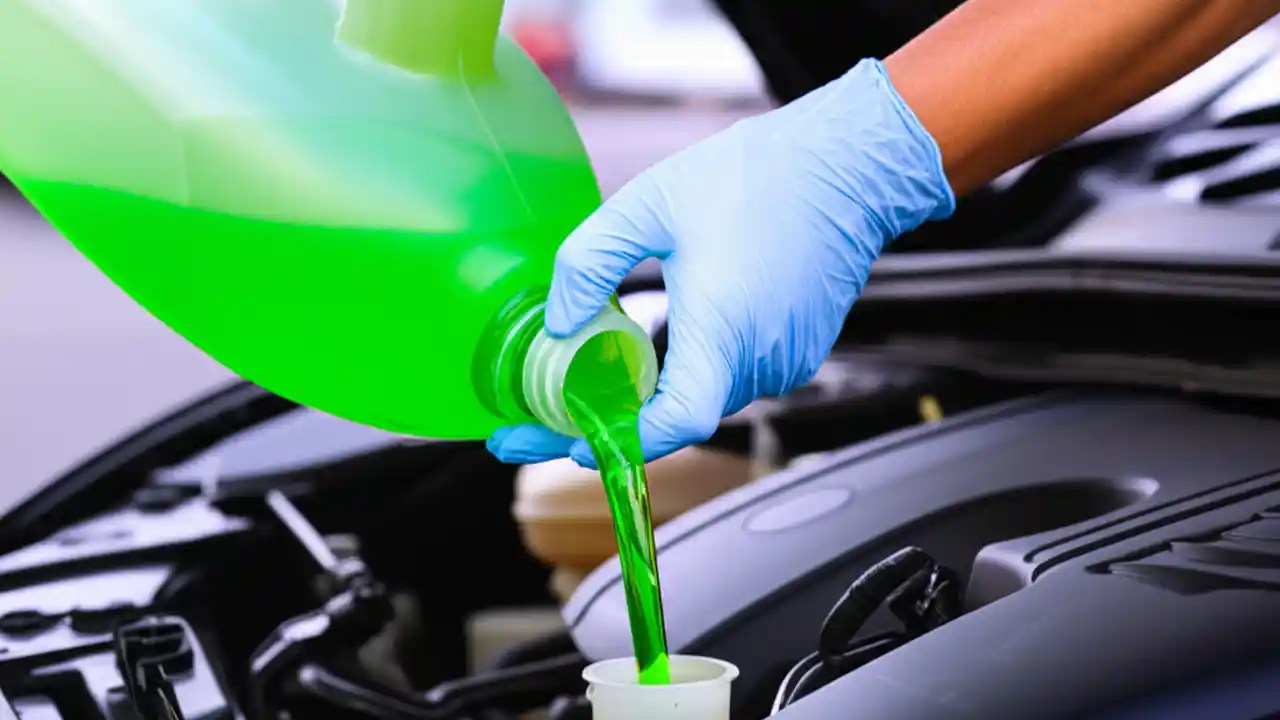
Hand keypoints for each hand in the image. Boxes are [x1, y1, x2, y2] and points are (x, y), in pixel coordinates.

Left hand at [487, 59, 953, 466]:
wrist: (844, 165)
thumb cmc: (756, 176)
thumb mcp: (647, 204)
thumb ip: (589, 264)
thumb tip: (559, 324)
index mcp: (723, 324)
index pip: (680, 419)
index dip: (626, 441)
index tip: (577, 443)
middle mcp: (761, 355)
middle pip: (679, 414)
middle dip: (615, 416)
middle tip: (549, 412)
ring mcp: (785, 358)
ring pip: (704, 395)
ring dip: (654, 390)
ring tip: (598, 370)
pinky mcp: (797, 351)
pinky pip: (731, 376)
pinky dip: (691, 370)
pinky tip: (660, 342)